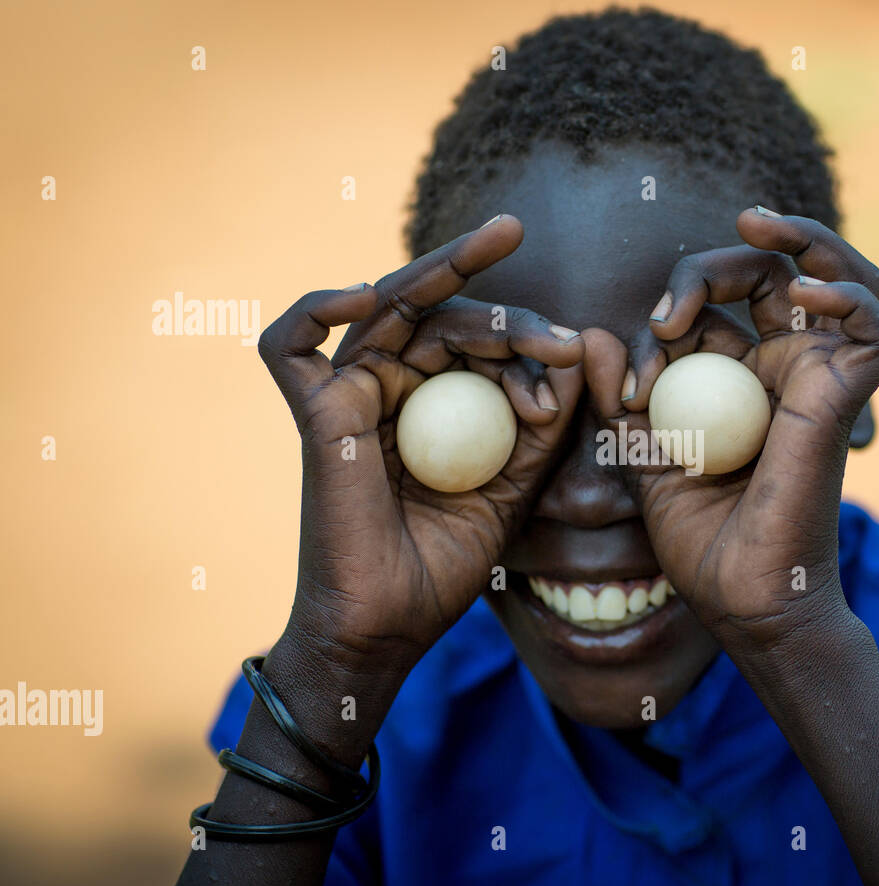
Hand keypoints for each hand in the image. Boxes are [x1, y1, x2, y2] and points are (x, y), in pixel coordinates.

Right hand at [258, 215, 584, 682]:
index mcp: (434, 401)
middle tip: (541, 294)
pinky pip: (291, 342)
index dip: (526, 334)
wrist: (392, 624)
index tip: (574, 357)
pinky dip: (320, 305)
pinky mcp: (314, 414)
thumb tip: (579, 354)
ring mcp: (348, 395)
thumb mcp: (517, 483)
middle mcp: (388, 387)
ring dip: (443, 282)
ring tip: (494, 261)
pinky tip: (371, 294)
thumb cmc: (448, 561)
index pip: (479, 339)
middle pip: (437, 313)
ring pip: (386, 308)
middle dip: (498, 301)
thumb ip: (544, 423)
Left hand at [582, 207, 878, 667]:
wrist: (743, 601)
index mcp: (743, 378)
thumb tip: (591, 336)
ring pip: (847, 279)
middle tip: (674, 304)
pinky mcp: (848, 399)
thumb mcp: (643, 455)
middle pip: (776, 273)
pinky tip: (808, 289)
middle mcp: (789, 371)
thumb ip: (620, 398)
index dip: (677, 306)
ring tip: (761, 225)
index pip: (719, 304)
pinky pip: (878, 327)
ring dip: (809, 239)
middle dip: (719, 264)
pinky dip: (852, 295)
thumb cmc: (700, 539)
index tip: (639, 368)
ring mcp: (823, 380)